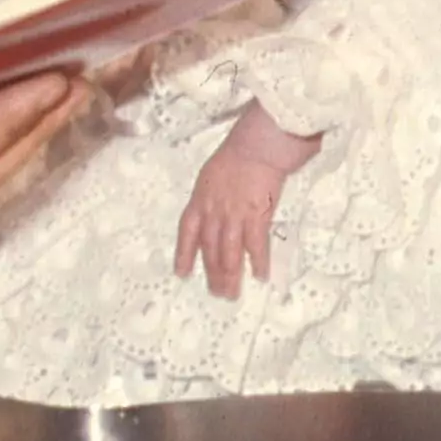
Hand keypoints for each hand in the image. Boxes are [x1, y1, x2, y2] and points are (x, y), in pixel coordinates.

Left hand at [173, 105, 320, 299]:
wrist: (256, 146)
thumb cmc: (236, 153)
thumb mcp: (212, 174)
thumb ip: (211, 195)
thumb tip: (216, 211)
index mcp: (200, 200)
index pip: (187, 232)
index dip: (183, 254)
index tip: (181, 273)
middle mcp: (213, 213)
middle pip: (210, 250)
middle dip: (212, 274)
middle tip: (217, 294)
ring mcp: (234, 217)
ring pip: (228, 255)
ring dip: (229, 276)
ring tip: (231, 294)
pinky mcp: (255, 218)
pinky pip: (256, 246)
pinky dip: (258, 262)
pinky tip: (260, 276)